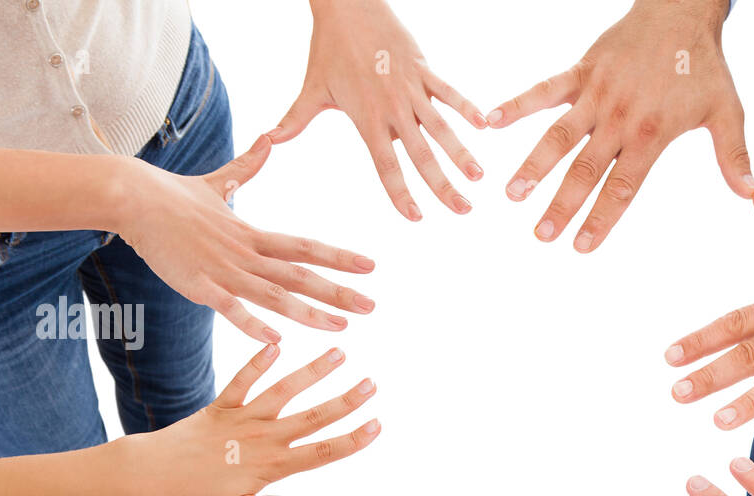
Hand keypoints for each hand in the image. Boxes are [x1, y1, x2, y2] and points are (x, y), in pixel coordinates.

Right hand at [117, 135, 376, 343]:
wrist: (133, 196)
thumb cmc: (172, 193)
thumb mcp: (217, 181)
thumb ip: (247, 166)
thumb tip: (268, 138)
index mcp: (253, 235)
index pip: (306, 247)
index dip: (339, 257)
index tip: (371, 266)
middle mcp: (246, 253)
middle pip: (301, 275)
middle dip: (338, 291)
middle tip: (372, 306)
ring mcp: (224, 270)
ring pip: (274, 294)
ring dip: (309, 313)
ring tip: (341, 327)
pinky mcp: (198, 285)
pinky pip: (230, 308)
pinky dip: (252, 324)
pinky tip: (276, 341)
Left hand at [125, 344, 379, 495]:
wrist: (148, 474)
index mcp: (270, 466)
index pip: (321, 452)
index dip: (352, 440)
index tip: (377, 424)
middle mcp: (262, 438)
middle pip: (312, 417)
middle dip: (345, 401)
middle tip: (372, 383)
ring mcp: (242, 418)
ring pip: (285, 391)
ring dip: (313, 372)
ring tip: (338, 352)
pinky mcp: (221, 405)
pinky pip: (243, 380)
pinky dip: (258, 361)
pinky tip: (277, 344)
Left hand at [271, 0, 486, 218]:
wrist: (347, 4)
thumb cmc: (328, 48)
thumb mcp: (312, 88)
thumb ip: (295, 119)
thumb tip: (269, 141)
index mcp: (366, 118)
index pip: (386, 165)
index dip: (401, 193)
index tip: (416, 217)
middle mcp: (391, 107)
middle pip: (421, 154)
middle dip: (442, 185)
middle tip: (462, 210)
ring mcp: (411, 87)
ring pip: (440, 126)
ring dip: (461, 152)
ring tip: (479, 177)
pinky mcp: (423, 67)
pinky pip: (449, 90)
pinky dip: (466, 106)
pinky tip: (484, 125)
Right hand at [490, 0, 752, 252]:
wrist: (682, 10)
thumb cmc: (703, 66)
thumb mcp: (726, 111)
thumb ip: (733, 158)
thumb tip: (753, 197)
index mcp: (652, 133)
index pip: (622, 186)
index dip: (601, 218)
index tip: (580, 247)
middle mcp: (620, 117)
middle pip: (586, 169)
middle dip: (562, 205)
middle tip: (541, 236)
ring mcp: (597, 94)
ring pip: (559, 134)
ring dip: (533, 164)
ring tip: (510, 194)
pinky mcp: (582, 71)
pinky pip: (545, 88)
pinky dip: (517, 103)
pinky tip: (490, 121)